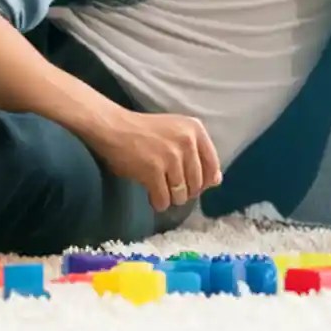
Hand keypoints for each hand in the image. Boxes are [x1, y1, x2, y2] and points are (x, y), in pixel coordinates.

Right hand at [84, 105, 222, 212]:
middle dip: (185, 192)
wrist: (113, 127)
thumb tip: (217, 181)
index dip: (204, 182)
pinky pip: (163, 199)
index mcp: (196, 130)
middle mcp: (187, 141)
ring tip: (160, 189)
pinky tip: (152, 196)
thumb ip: (197, 152)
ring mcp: (171, 156)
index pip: (213, 167)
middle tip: (170, 187)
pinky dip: (158, 203)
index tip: (191, 185)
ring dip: (171, 198)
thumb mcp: (177, 131)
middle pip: (197, 184)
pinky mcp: (153, 170)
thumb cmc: (145, 131)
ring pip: (181, 194)